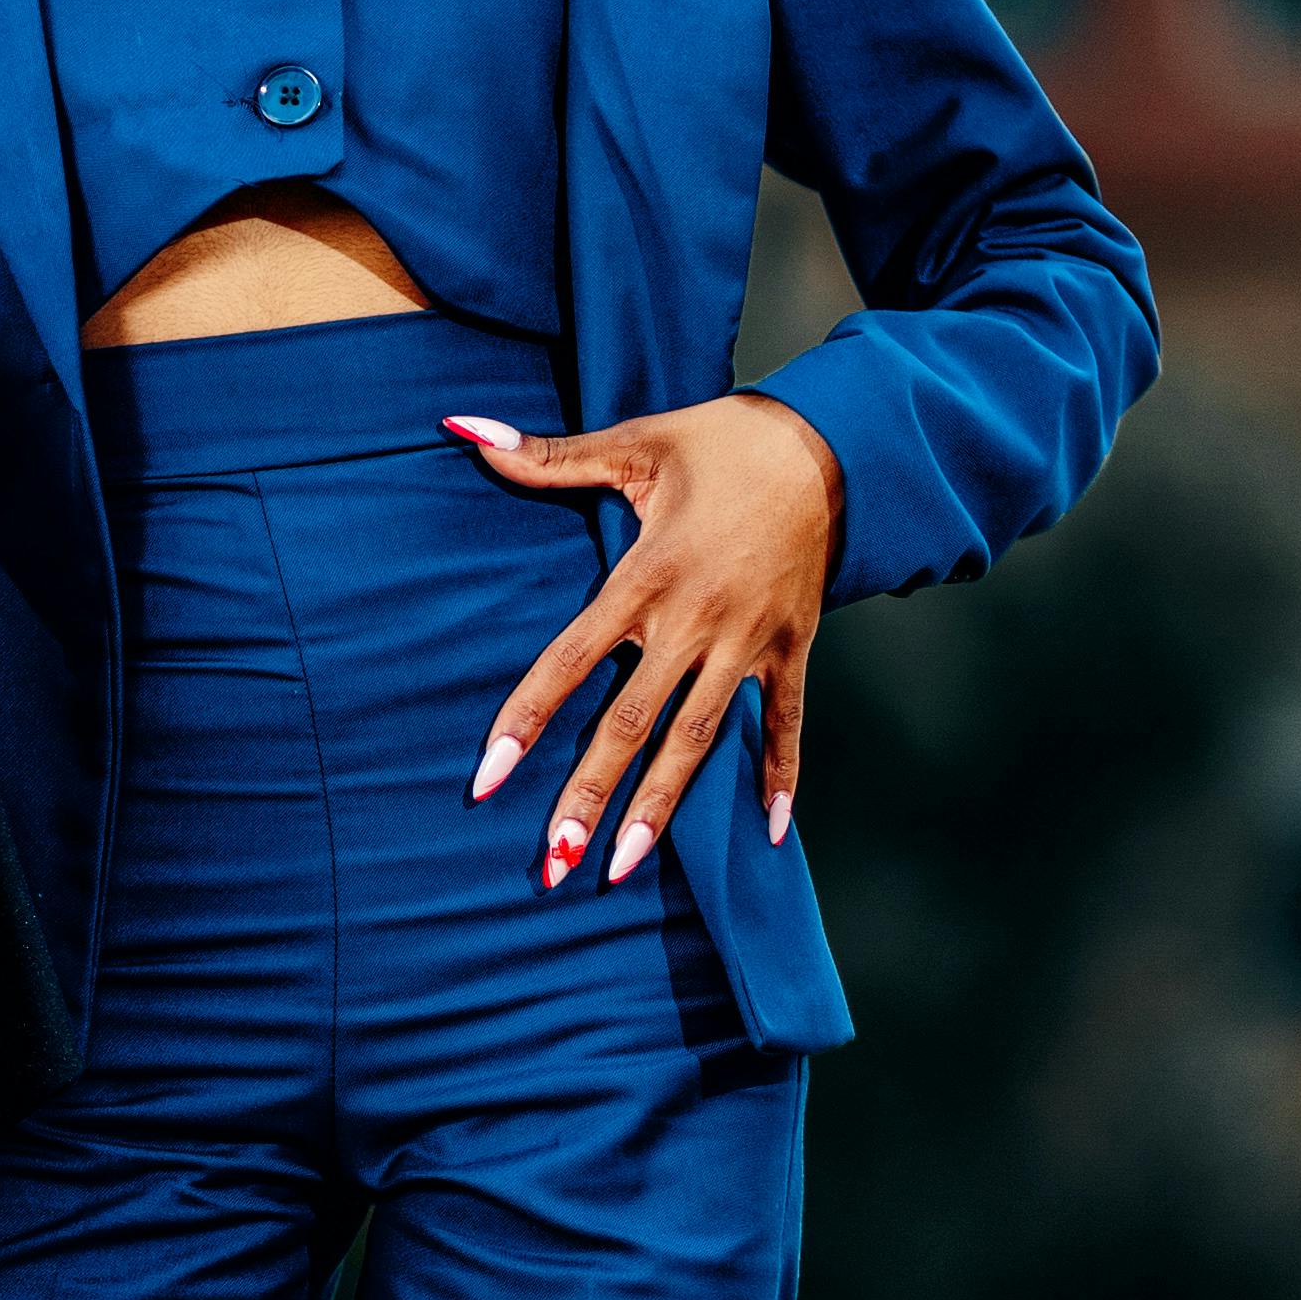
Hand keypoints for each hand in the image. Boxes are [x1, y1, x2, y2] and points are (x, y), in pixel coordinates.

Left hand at [443, 388, 843, 887]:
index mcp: (649, 574)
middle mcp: (697, 619)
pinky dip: (781, 777)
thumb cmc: (723, 442)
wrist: (832, 444)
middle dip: (592, 792)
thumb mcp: (636, 443)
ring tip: (620, 865)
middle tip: (556, 859)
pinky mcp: (794, 648)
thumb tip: (468, 434)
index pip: (571, 659)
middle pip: (633, 721)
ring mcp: (749, 642)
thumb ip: (550, 457)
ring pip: (698, 738)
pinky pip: (785, 723)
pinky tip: (769, 835)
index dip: (527, 719)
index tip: (490, 778)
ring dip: (661, 807)